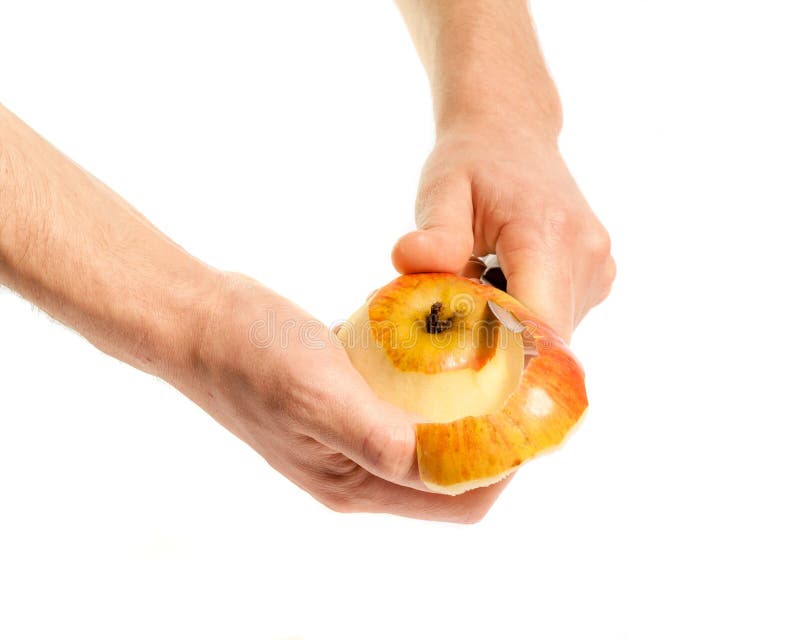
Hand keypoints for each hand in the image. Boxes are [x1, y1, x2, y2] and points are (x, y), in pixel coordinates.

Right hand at [176, 273, 508, 521]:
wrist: (199, 320)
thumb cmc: (252, 356)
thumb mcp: (314, 394)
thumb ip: (377, 438)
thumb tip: (442, 466)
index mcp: (355, 482)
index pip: (455, 497)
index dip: (503, 468)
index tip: (531, 418)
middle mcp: (359, 466)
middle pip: (450, 469)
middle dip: (492, 434)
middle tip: (520, 383)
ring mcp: (352, 433)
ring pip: (431, 432)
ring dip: (465, 404)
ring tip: (493, 360)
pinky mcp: (346, 399)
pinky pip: (405, 400)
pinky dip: (431, 379)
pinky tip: (443, 343)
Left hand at [392, 123, 614, 342]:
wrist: (512, 131)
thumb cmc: (472, 161)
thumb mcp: (442, 189)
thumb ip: (435, 233)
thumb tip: (408, 260)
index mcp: (547, 235)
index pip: (536, 325)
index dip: (499, 352)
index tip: (459, 354)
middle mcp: (585, 254)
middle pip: (543, 336)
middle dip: (498, 340)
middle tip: (457, 312)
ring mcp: (599, 266)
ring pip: (553, 332)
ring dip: (512, 324)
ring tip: (481, 280)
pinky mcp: (599, 274)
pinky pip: (562, 316)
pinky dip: (528, 311)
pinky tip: (505, 277)